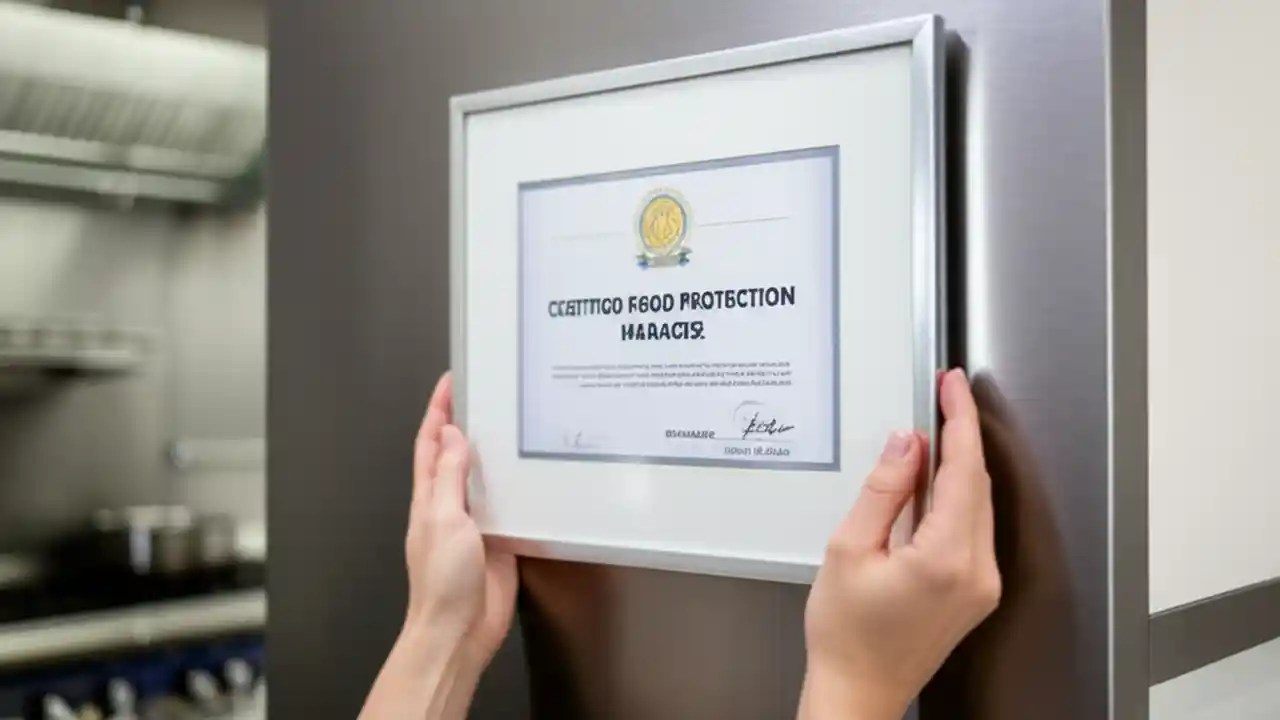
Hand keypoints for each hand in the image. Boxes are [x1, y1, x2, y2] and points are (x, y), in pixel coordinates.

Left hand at [359, 372, 517, 719]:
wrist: (459, 631)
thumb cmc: (442, 579)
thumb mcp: (444, 519)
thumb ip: (450, 477)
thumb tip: (455, 435)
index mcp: (429, 497)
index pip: (431, 443)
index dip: (439, 410)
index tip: (452, 380)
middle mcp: (451, 505)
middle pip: (457, 455)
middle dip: (468, 422)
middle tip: (491, 392)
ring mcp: (476, 523)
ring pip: (484, 478)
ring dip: (496, 452)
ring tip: (518, 423)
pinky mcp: (501, 540)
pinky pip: (509, 506)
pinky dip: (519, 486)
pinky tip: (536, 472)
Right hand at [799, 369, 1000, 719]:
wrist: (859, 691)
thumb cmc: (845, 634)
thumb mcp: (849, 549)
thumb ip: (883, 491)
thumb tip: (908, 444)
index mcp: (946, 558)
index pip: (964, 471)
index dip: (960, 421)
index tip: (954, 387)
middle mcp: (977, 571)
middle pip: (977, 484)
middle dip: (961, 436)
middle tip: (944, 396)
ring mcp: (983, 584)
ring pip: (979, 505)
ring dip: (960, 466)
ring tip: (933, 431)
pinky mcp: (977, 592)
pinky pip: (973, 528)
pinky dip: (957, 497)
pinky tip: (934, 481)